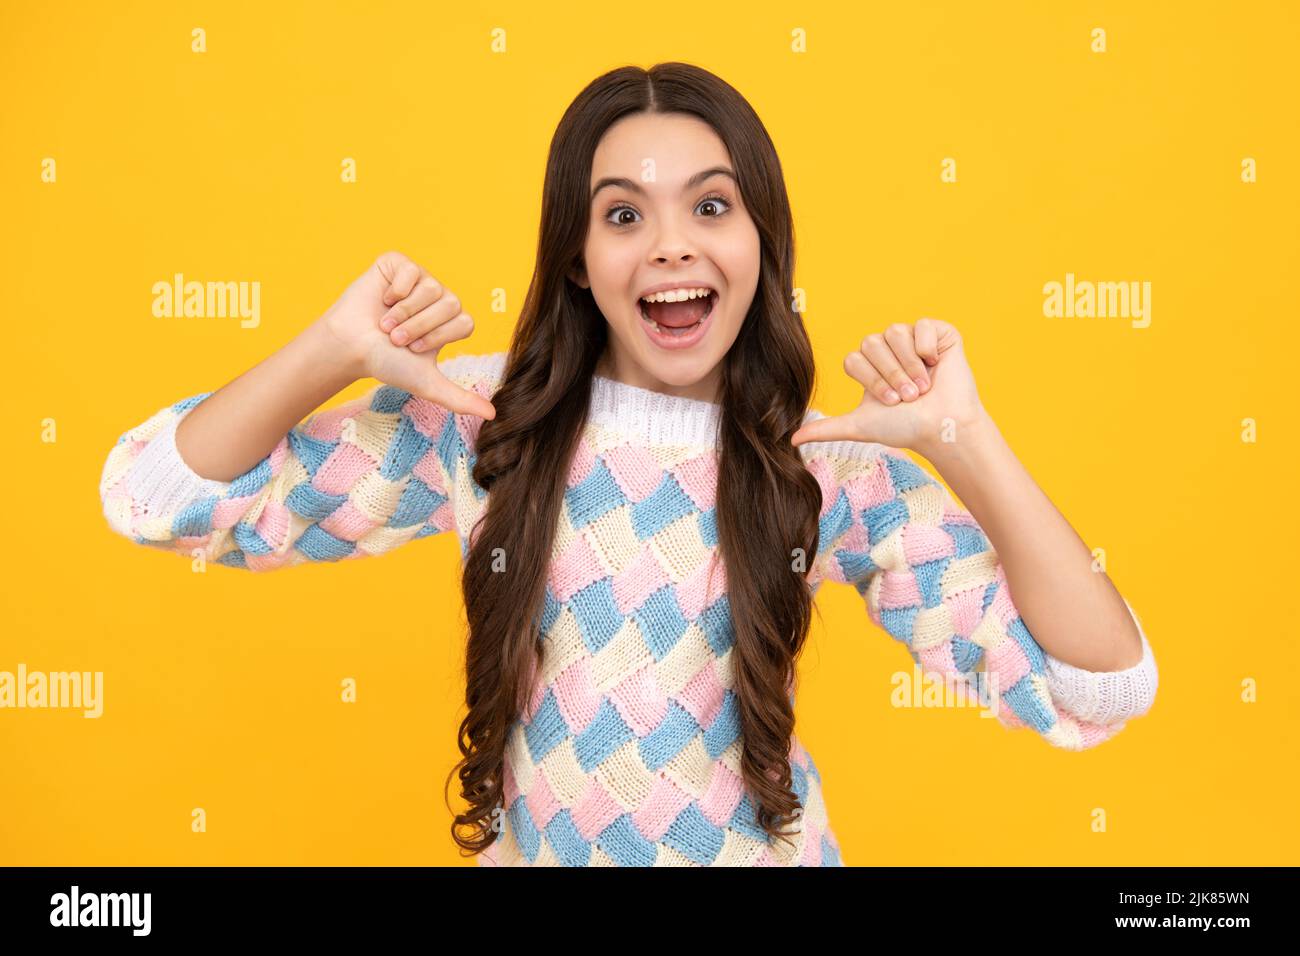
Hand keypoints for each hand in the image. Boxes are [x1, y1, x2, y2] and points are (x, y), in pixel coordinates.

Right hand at [314, 251, 495, 418]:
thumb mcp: (427, 383)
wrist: (350, 346)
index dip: (439, 336)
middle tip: (397, 338)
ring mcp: (420, 279)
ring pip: (430, 288)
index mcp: (450, 322)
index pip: (465, 322)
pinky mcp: (399, 264)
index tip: (415, 349)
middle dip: (420, 326)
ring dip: (405, 312)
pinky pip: (411, 271)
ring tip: (386, 323)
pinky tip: (383, 300)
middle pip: (450, 304)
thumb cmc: (386, 362)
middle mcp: (439, 298)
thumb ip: (459, 399)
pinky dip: (395, 290)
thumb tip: (492, 416)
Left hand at [790, 318, 985, 453]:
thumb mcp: (860, 425)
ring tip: (924, 386)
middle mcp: (888, 349)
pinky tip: (936, 364)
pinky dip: (927, 347)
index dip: (871, 380)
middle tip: (908, 396)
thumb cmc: (905, 427)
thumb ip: (827, 428)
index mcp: (868, 366)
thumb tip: (791, 439)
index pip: (853, 358)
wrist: (943, 425)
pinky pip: (922, 324)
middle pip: (871, 343)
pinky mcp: (937, 333)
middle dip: (890, 374)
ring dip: (909, 365)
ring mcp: (912, 339)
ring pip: (894, 332)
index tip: (890, 402)